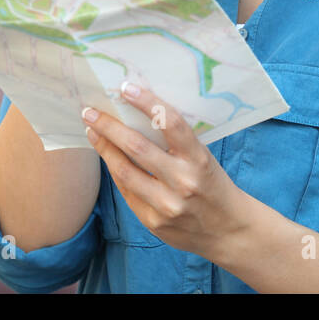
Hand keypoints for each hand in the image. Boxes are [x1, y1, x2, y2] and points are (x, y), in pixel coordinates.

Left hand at [81, 80, 252, 259]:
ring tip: (92, 132)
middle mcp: (183, 182)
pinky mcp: (154, 222)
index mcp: (199, 159)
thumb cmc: (213, 185)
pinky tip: (108, 158)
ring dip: (104, 148)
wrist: (228, 230)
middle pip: (137, 147)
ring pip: (124, 171)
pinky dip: (115, 171)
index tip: (126, 88)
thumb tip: (138, 114)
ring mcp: (167, 205)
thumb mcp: (203, 158)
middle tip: (90, 112)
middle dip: (109, 127)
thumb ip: (176, 142)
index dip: (147, 103)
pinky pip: (126, 192)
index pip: (171, 124)